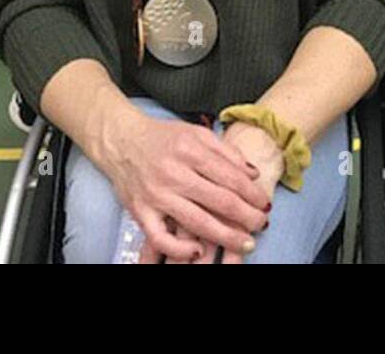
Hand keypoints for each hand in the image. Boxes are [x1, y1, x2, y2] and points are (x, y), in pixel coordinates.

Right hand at [103, 114, 270, 262]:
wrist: (120, 140)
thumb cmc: (161, 137)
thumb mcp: (196, 133)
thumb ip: (226, 151)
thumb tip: (252, 174)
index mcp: (190, 150)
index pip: (231, 177)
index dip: (252, 194)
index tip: (264, 203)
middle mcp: (174, 173)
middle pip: (219, 201)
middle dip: (246, 216)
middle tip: (260, 224)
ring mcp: (156, 194)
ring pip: (197, 222)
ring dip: (226, 236)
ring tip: (245, 243)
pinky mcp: (140, 212)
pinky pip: (161, 238)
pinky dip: (180, 250)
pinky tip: (198, 251)